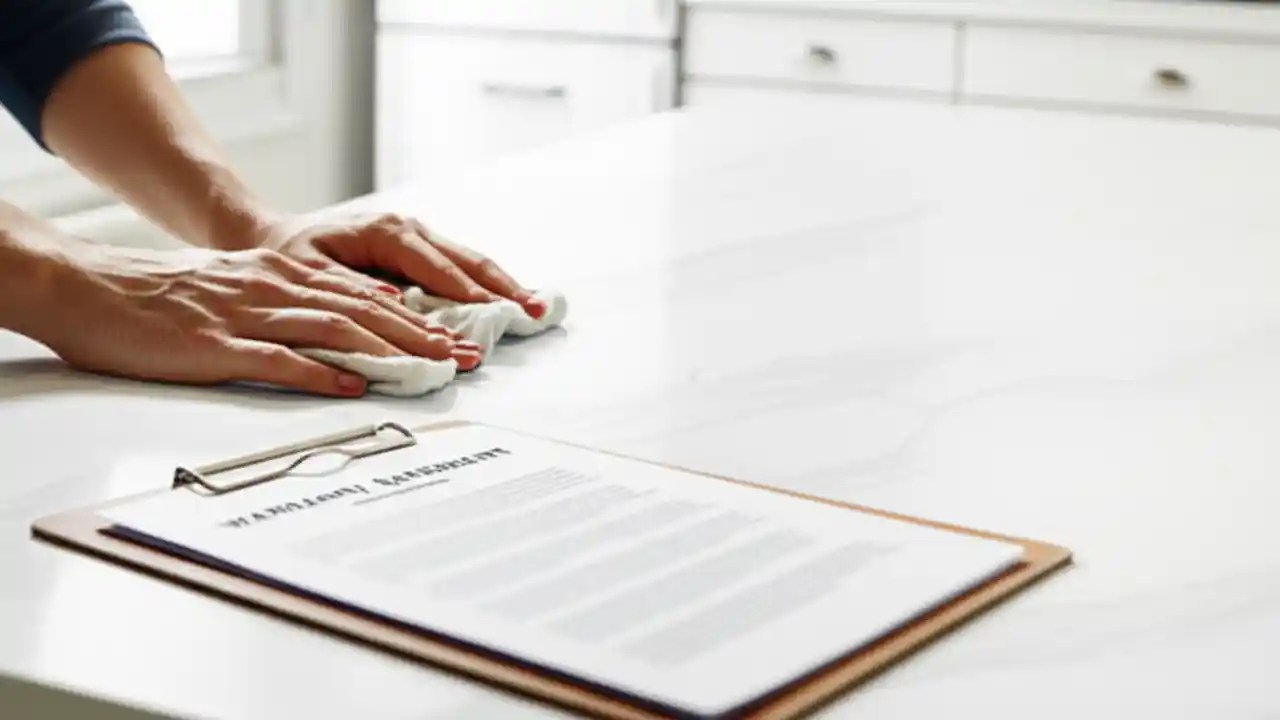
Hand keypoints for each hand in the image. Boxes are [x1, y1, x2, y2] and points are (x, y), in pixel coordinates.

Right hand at [22, 240, 483, 396]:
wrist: (90, 286)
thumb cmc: (162, 295)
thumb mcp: (238, 285)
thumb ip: (288, 303)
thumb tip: (341, 331)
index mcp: (281, 272)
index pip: (364, 294)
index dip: (415, 317)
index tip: (455, 338)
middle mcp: (274, 286)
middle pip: (364, 308)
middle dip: (421, 334)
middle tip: (464, 357)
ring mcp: (247, 315)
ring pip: (334, 328)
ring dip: (389, 350)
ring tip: (429, 368)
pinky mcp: (216, 345)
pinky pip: (278, 358)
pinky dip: (322, 372)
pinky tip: (354, 385)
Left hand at [256, 213, 546, 319]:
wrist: (275, 234)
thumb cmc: (289, 255)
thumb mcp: (310, 273)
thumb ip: (351, 289)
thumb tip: (396, 306)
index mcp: (385, 231)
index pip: (437, 267)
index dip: (468, 293)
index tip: (495, 314)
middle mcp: (409, 228)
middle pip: (467, 260)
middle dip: (504, 287)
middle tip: (537, 311)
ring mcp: (418, 237)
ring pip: (471, 262)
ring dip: (504, 287)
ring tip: (537, 309)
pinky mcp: (420, 250)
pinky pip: (460, 268)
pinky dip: (487, 286)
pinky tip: (511, 302)